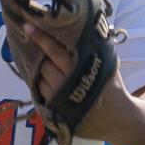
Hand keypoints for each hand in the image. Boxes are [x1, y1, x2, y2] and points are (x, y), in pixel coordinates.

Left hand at [21, 20, 126, 134]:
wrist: (117, 117)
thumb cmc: (112, 87)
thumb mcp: (106, 64)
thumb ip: (92, 49)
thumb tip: (81, 29)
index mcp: (78, 68)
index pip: (54, 50)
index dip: (41, 38)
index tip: (28, 27)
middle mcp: (65, 83)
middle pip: (43, 64)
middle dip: (42, 57)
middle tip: (41, 50)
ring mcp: (58, 99)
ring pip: (39, 80)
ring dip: (41, 73)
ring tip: (50, 69)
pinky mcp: (54, 111)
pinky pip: (41, 94)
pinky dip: (43, 86)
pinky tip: (50, 83)